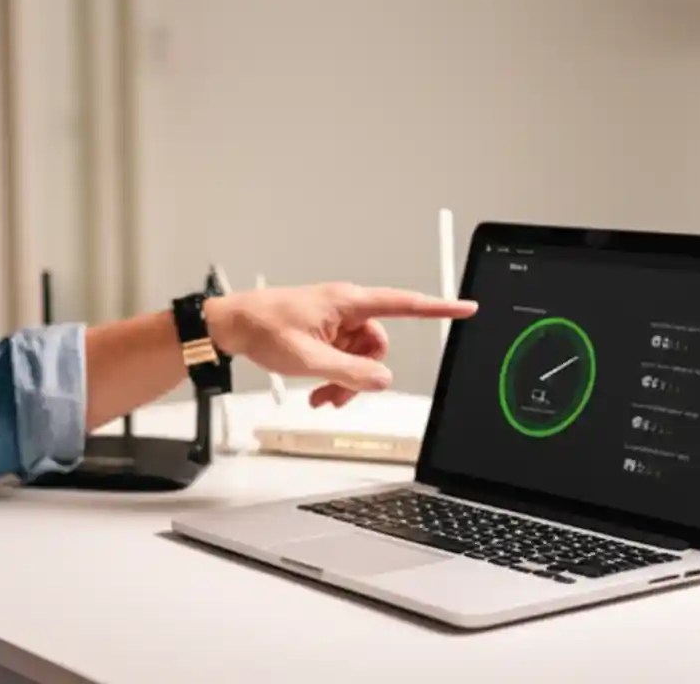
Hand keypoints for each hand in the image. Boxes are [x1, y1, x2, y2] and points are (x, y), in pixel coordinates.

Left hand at [204, 283, 476, 407]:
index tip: (466, 307)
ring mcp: (334, 320)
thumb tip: (383, 381)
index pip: (404, 304)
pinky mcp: (323, 330)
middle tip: (337, 396)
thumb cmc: (264, 328)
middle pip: (377, 346)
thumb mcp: (310, 360)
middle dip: (362, 375)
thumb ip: (350, 373)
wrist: (232, 324)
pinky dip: (333, 375)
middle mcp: (345, 307)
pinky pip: (342, 356)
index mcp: (348, 302)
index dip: (438, 308)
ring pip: (359, 356)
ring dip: (345, 380)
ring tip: (321, 396)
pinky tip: (317, 390)